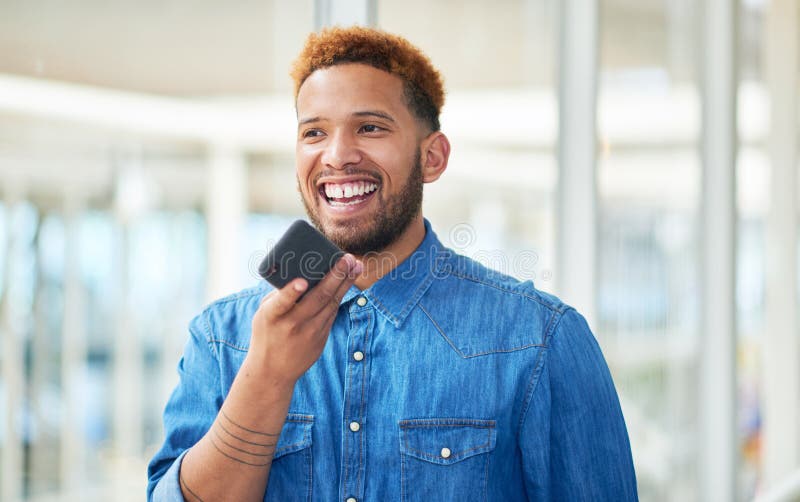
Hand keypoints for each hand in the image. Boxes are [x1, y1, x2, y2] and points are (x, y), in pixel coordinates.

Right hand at [245, 253, 362, 387]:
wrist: (273, 371)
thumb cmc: (267, 333)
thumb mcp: (264, 314)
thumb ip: (280, 296)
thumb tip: (302, 273)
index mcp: (272, 316)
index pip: (281, 303)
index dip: (291, 292)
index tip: (301, 282)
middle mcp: (292, 324)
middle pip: (318, 298)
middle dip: (335, 276)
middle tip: (348, 258)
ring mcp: (309, 333)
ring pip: (332, 303)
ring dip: (345, 282)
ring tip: (356, 265)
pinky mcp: (321, 338)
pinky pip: (332, 312)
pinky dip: (340, 294)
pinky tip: (348, 280)